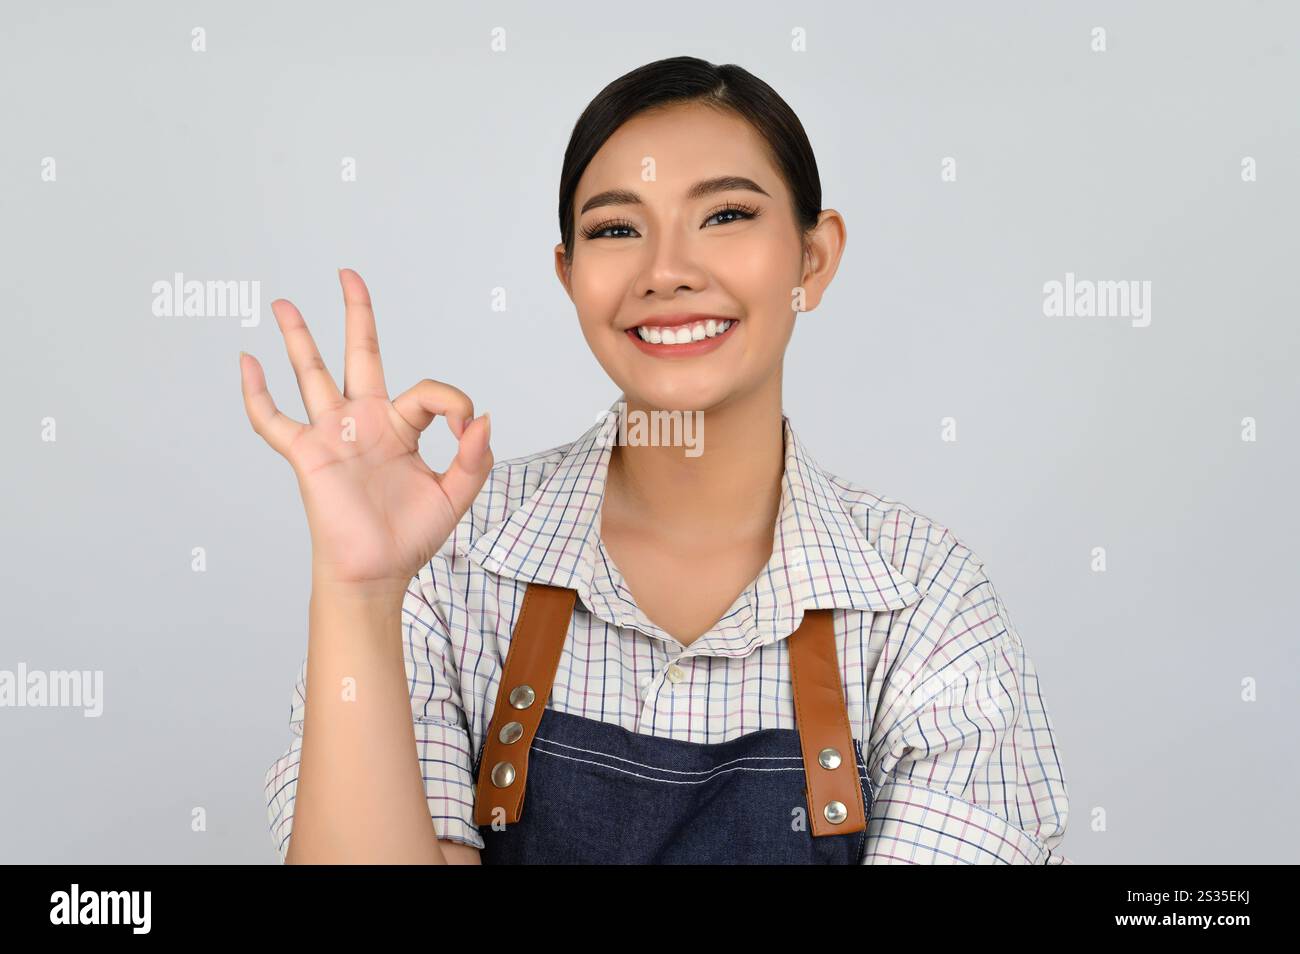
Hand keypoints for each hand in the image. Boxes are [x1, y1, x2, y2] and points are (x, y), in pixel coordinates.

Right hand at [239, 268, 492, 593]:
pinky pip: (272, 420)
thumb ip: (474, 457)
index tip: (466, 430)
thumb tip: (484, 418)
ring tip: (285, 303)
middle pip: (360, 354)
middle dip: (357, 313)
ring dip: (299, 338)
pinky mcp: (307, 454)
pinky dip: (256, 393)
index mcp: (402, 427)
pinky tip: (246, 361)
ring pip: (313, 374)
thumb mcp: (456, 495)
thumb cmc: (410, 537)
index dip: (455, 404)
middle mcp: (365, 422)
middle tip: (348, 274)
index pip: (429, 393)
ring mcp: (333, 434)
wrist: (376, 572)